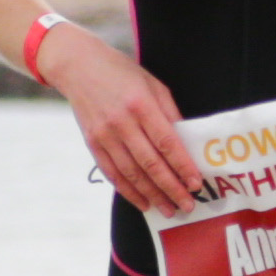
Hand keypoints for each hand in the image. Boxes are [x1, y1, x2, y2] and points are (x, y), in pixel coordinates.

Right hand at [45, 28, 211, 215]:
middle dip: (171, 188)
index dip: (183, 166)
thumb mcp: (152, 84)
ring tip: (169, 210)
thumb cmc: (122, 73)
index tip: (196, 183)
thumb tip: (186, 143)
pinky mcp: (92, 143)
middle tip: (188, 205)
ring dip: (152, 195)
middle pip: (151, 163)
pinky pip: (112, 173)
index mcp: (141, 104)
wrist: (78, 66)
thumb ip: (169, 112)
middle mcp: (122, 122)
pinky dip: (128, 191)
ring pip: (131, 173)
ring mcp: (104, 135)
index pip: (167, 142)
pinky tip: (143, 203)